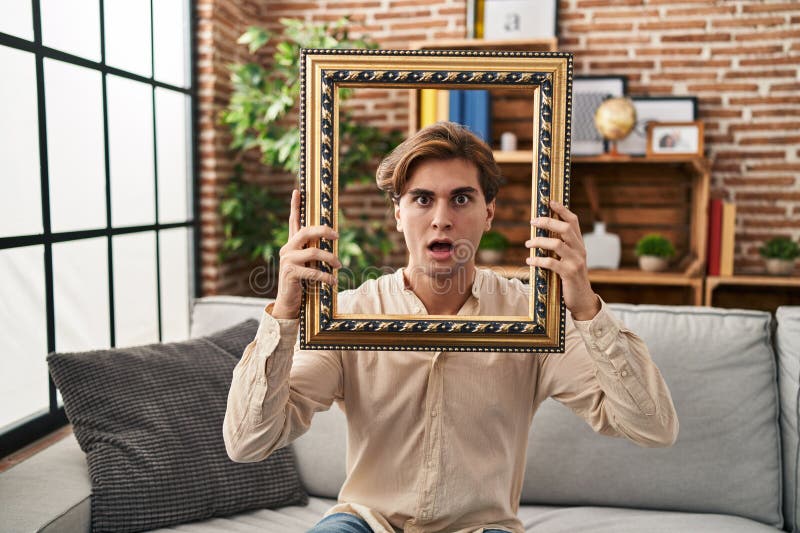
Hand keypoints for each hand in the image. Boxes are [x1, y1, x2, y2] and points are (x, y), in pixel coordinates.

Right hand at [271, 189, 340, 319]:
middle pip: (306, 232)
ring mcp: (288, 261)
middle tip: (338, 236)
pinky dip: (326, 276)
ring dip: (330, 258)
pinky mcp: (290, 273)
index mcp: (292, 244)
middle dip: (324, 231)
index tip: (297, 190)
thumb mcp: (309, 264)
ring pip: (313, 252)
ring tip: (339, 265)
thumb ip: (315, 252)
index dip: (295, 206)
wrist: (289, 303)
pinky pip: (313, 271)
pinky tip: (333, 282)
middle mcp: (287, 249)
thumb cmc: (302, 283)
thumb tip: (333, 241)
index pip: (293, 221)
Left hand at [525, 200, 600, 320]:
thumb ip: (561, 247)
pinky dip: (538, 261)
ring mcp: (576, 262)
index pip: (573, 221)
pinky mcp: (569, 274)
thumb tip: (542, 233)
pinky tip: (529, 261)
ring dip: (539, 242)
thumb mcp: (569, 259)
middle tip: (532, 222)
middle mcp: (580, 250)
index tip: (550, 202)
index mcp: (579, 244)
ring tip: (528, 244)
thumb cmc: (571, 278)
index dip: (562, 210)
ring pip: (557, 244)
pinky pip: (552, 263)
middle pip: (565, 228)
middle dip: (547, 222)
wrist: (582, 299)